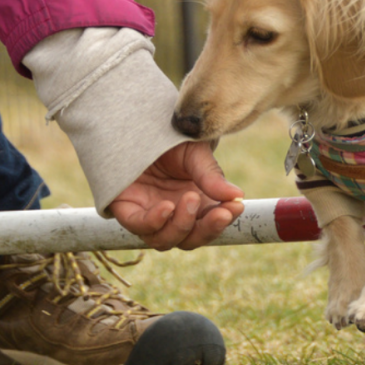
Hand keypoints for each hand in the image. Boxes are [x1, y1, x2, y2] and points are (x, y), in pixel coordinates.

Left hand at [109, 141, 244, 250]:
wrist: (140, 125)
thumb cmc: (171, 140)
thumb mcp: (196, 154)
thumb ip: (211, 176)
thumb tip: (237, 197)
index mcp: (194, 204)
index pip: (210, 225)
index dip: (222, 221)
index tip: (236, 207)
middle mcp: (172, 215)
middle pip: (189, 239)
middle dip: (207, 229)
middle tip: (220, 211)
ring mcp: (149, 215)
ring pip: (165, 240)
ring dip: (182, 225)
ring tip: (191, 198)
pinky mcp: (127, 209)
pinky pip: (139, 226)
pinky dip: (154, 221)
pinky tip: (167, 207)